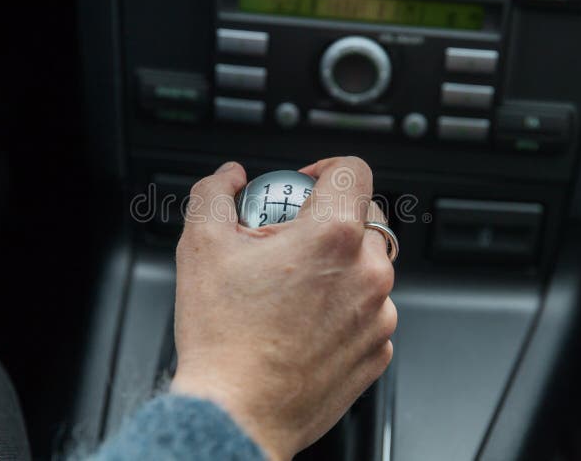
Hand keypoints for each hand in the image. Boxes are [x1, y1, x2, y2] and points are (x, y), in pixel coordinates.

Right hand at [170, 157, 396, 460]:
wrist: (237, 413)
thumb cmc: (223, 336)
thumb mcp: (201, 245)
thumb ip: (215, 193)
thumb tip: (230, 177)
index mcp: (333, 236)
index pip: (353, 170)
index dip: (324, 169)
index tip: (302, 188)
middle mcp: (368, 272)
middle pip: (364, 217)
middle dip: (328, 220)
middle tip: (288, 243)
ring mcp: (378, 315)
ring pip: (368, 266)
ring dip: (338, 265)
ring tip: (293, 289)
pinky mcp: (377, 349)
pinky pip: (369, 310)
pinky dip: (344, 306)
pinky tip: (305, 323)